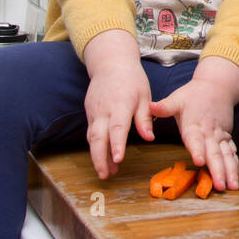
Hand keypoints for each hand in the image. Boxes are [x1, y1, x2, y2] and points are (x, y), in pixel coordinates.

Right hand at [83, 30, 155, 179]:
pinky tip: (103, 157)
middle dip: (100, 158)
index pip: (117, 128)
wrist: (110, 63)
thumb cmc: (132, 79)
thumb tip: (149, 138)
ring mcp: (94, 112)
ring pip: (92, 138)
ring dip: (97, 156)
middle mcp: (104, 110)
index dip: (116, 145)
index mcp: (121, 105)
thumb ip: (145, 118)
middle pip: (98, 137)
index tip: (118, 159)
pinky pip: (90, 132)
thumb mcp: (144, 96)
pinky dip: (95, 146)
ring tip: (106, 172)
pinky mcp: (89, 113)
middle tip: (105, 175)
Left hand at [148, 57, 238, 190]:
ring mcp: (220, 136)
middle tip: (219, 185)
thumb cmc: (193, 94)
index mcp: (194, 125)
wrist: (217, 86)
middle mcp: (209, 133)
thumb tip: (150, 107)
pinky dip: (234, 166)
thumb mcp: (177, 98)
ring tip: (232, 187)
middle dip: (217, 170)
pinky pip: (232, 153)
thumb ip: (164, 106)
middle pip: (214, 153)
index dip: (198, 150)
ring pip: (226, 155)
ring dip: (230, 171)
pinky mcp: (227, 137)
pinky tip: (235, 179)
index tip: (199, 162)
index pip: (195, 139)